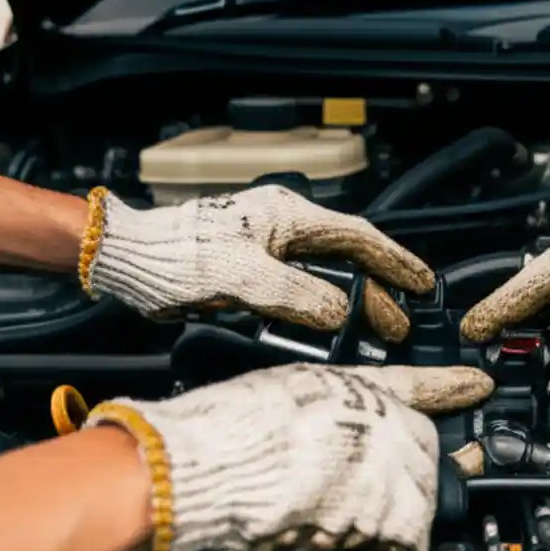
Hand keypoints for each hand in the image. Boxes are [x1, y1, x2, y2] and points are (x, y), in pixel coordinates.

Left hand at [79, 184, 432, 341]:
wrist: (127, 260)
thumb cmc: (176, 258)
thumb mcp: (244, 279)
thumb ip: (298, 295)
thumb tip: (341, 314)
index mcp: (289, 216)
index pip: (359, 238)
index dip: (395, 262)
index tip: (422, 284)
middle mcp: (283, 228)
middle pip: (347, 260)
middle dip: (377, 293)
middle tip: (397, 327)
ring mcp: (268, 249)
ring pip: (326, 277)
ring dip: (352, 304)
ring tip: (374, 334)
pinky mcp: (251, 271)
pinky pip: (301, 289)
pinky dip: (322, 309)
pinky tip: (330, 331)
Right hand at [82, 362, 493, 550]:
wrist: (200, 465)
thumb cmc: (219, 434)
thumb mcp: (275, 398)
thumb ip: (316, 413)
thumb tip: (327, 439)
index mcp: (344, 384)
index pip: (411, 383)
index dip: (447, 385)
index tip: (475, 385)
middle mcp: (373, 415)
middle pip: (425, 450)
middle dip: (420, 480)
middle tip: (406, 506)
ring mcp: (382, 457)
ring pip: (420, 496)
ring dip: (405, 523)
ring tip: (383, 543)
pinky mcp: (380, 505)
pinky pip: (408, 536)